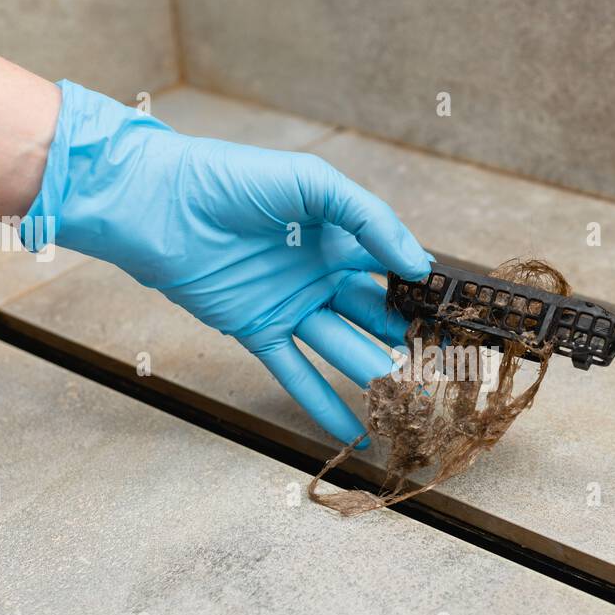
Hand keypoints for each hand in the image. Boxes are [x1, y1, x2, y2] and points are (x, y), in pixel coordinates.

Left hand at [20, 81, 430, 445]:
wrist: (159, 204)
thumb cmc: (232, 179)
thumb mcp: (311, 183)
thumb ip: (367, 217)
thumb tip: (415, 262)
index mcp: (338, 233)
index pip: (391, 265)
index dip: (420, 288)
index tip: (454, 314)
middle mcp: (320, 272)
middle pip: (374, 313)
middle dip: (408, 340)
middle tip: (443, 370)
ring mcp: (292, 305)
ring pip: (344, 347)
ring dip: (376, 375)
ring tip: (411, 405)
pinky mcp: (259, 331)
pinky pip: (297, 373)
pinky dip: (324, 405)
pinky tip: (355, 434)